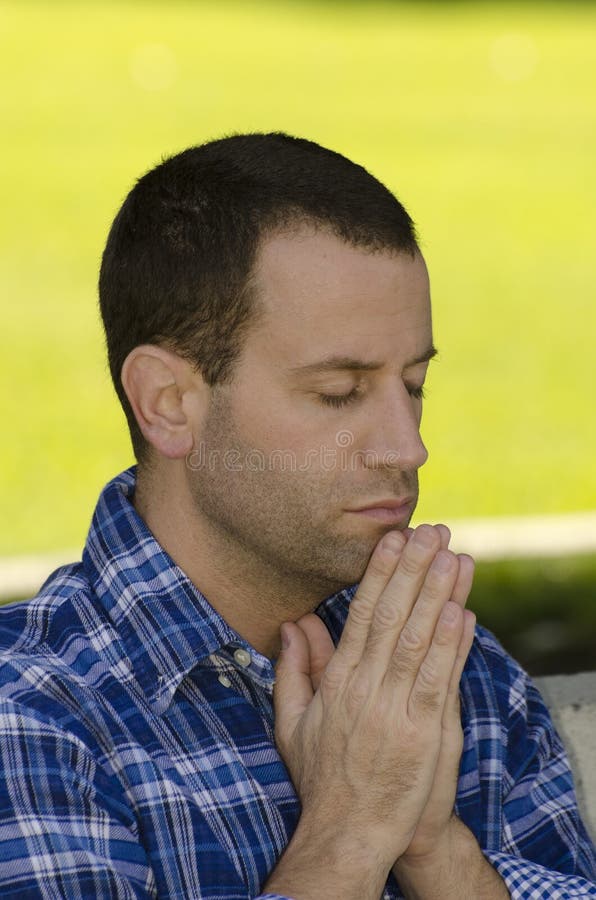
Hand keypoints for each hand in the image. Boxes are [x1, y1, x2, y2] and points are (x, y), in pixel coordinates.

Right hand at [273, 524, 470, 868]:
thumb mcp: (291, 722)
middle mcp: (367, 688)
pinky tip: (463, 612)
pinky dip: (454, 645)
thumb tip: (292, 623)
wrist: (350, 831)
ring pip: (421, 640)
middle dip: (414, 570)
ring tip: (453, 556)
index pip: (363, 614)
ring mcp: (397, 709)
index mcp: (338, 681)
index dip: (380, 574)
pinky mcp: (425, 732)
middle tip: (431, 532)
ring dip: (438, 595)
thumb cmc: (321, 776)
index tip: (393, 540)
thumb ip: (292, 669)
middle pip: (395, 616)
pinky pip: (441, 680)